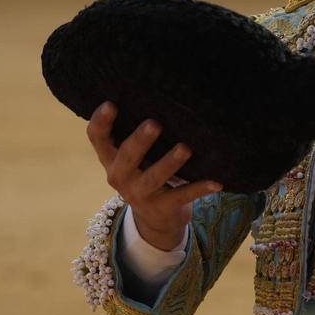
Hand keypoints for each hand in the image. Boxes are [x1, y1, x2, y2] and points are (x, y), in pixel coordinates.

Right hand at [86, 102, 219, 250]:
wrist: (154, 218)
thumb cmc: (145, 173)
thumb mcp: (133, 157)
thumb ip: (136, 135)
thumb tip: (159, 96)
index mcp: (111, 158)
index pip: (98, 138)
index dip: (101, 122)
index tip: (110, 104)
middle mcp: (120, 176)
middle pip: (127, 157)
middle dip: (140, 141)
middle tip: (154, 124)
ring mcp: (139, 194)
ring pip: (154, 178)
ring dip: (169, 163)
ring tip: (185, 148)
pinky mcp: (162, 208)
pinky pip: (182, 196)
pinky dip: (200, 188)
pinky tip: (216, 182)